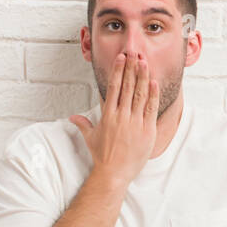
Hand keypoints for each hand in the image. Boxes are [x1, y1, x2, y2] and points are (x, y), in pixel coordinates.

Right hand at [68, 51, 158, 185]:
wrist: (114, 173)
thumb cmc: (103, 157)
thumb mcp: (91, 138)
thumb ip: (83, 124)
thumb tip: (72, 118)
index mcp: (108, 115)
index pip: (113, 87)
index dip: (118, 71)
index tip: (121, 58)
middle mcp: (121, 116)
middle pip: (127, 87)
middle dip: (131, 68)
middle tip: (134, 53)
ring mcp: (134, 123)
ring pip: (139, 94)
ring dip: (142, 76)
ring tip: (144, 62)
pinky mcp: (146, 130)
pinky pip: (151, 109)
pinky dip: (152, 95)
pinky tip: (153, 82)